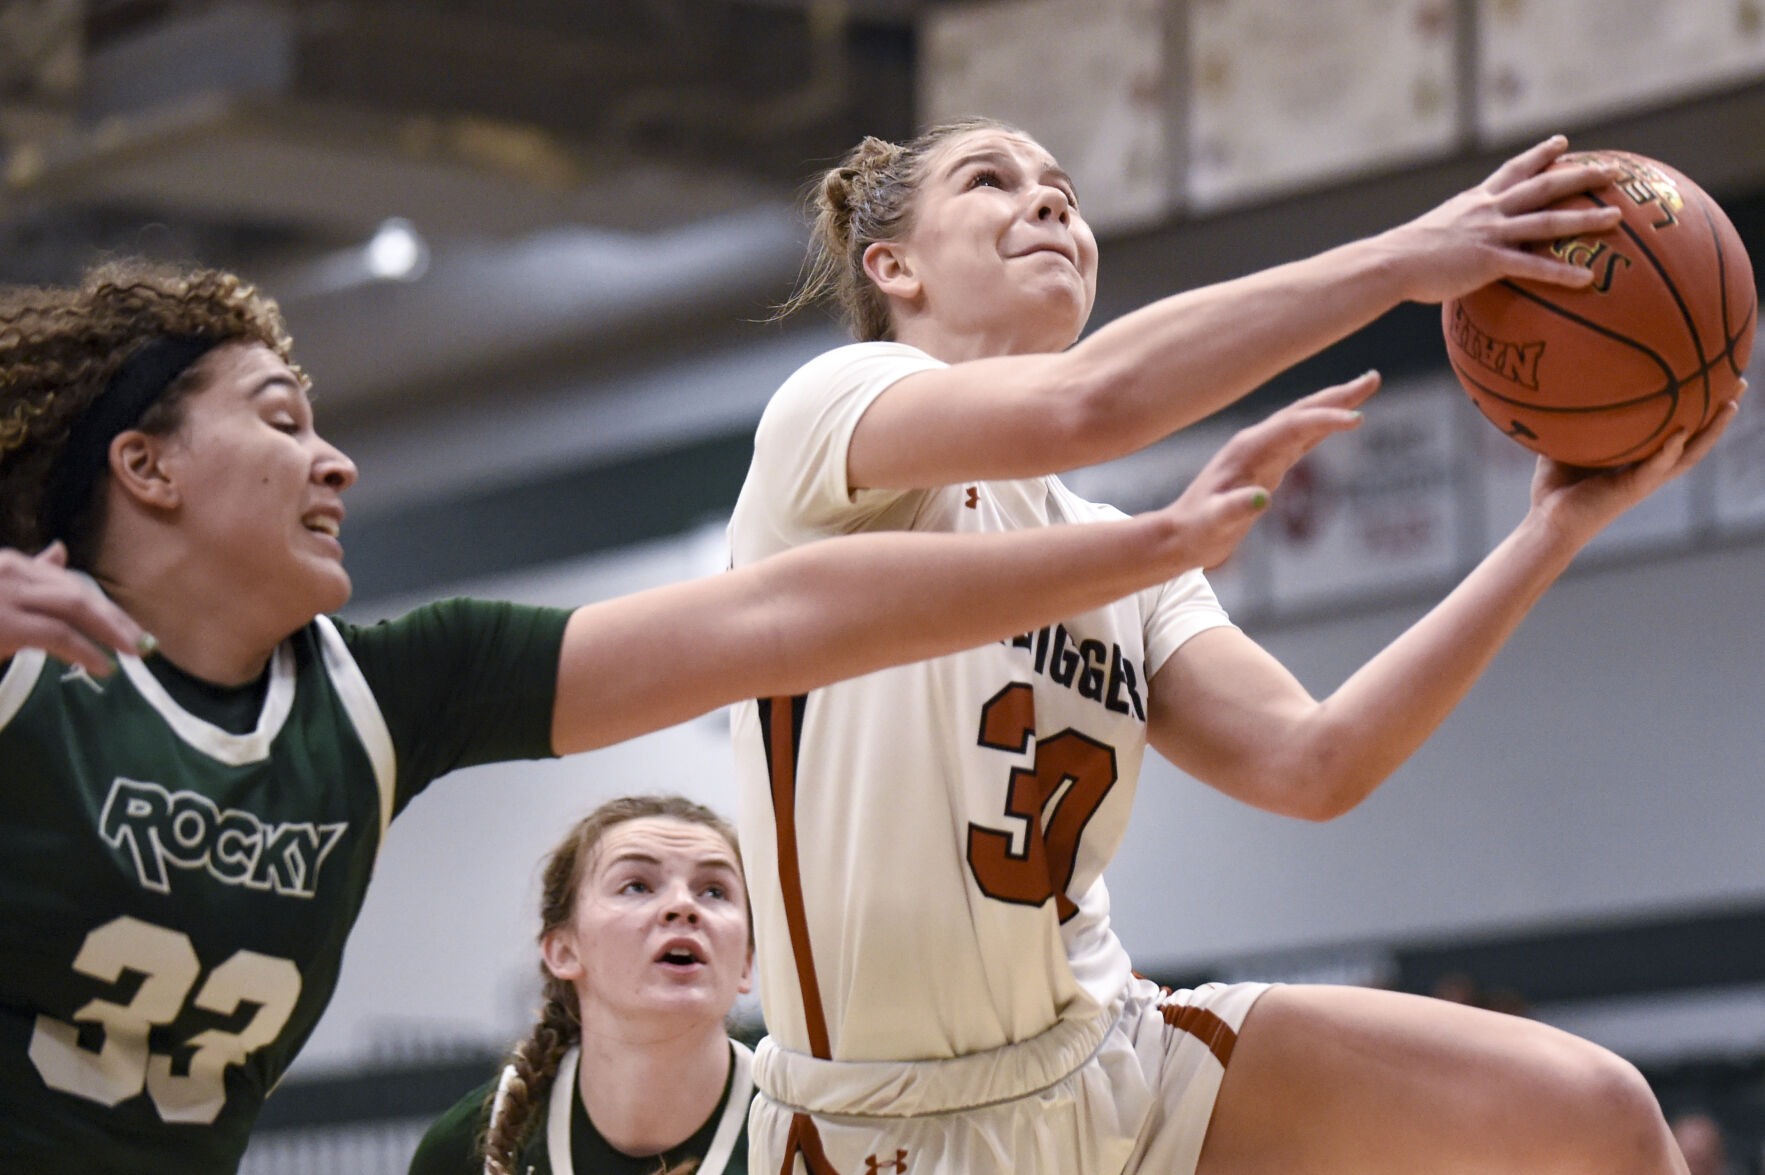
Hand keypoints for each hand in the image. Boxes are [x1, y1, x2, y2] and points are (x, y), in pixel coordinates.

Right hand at [0, 542, 150, 674]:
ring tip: (135, 652)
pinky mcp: (6, 623)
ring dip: (112, 631)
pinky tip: (103, 665)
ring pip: (76, 608)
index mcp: (16, 564)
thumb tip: (59, 550)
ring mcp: (10, 594)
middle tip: (145, 642)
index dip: (103, 606)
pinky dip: (85, 650)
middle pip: (78, 593)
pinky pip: (58, 634)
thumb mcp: (0, 589)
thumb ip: (31, 576)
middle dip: (115, 618)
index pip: (70, 583)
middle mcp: (16, 570)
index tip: (128, 626)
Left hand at [1157, 371, 1380, 569]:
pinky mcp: (1267, 464)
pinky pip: (1301, 437)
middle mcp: (1255, 443)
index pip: (1292, 426)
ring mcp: (1261, 451)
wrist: (1181, 534)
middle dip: (1337, 395)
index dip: (1324, 420)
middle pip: (1301, 411)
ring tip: (1366, 386)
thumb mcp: (1213, 524)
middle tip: (1373, 378)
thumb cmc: (1196, 530)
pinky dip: (1323, 425)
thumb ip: (1233, 510)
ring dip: (1334, 403)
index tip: (1357, 418)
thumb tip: (1260, 499)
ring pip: (1303, 420)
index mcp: (1246, 450)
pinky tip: (1340, 419)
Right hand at [1381, 135, 1625, 304]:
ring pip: (1548, 221)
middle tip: (1614, 170)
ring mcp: (1491, 233)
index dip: (1541, 154)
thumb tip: (1458, 249)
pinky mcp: (1489, 261)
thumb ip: (1454, 234)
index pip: (1514, 169)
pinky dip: (1562, 272)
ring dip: (1585, 219)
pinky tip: (1587, 279)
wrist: (1391, 262)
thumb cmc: (1404, 255)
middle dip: (1582, 175)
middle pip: (1545, 185)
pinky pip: (1533, 266)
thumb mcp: (1433, 232)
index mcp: (1476, 200)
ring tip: (1616, 218)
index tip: (1564, 143)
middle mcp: (1489, 209)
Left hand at [1528, 380, 1747, 542]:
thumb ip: (1575, 418)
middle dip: (1720, 413)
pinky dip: (1668, 452)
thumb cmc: (1556, 486)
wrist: (1546, 521)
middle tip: (1740, 385)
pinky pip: (1655, 469)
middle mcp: (1650, 468)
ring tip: (1730, 406)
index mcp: (1641, 458)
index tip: (1718, 378)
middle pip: (1697, 438)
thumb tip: (1569, 382)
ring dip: (1711, 432)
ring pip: (1689, 455)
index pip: (1679, 428)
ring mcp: (1645, 480)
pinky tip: (1680, 434)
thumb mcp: (1567, 442)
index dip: (1699, 407)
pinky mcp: (1632, 491)